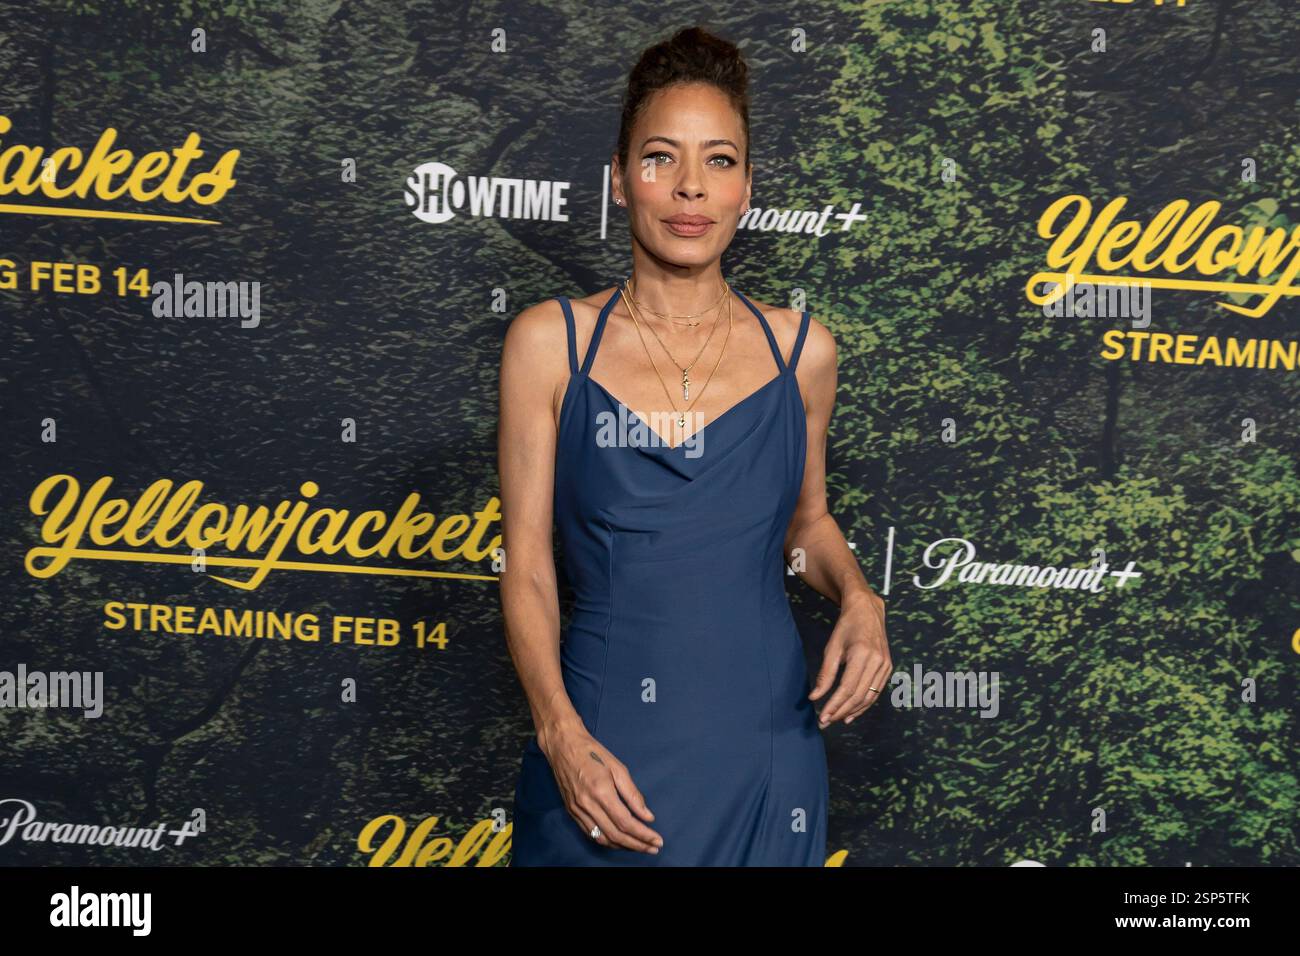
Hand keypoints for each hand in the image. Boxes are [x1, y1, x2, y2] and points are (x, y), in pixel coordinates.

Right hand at [540, 724, 663, 853]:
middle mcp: (587, 805)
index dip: (643, 835)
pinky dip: (607, 840)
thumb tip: (647, 816)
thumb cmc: (592, 752)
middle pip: (615, 834)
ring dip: (622, 846)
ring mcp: (577, 810)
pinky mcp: (571, 812)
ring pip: (602, 838)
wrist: (563, 746)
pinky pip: (590, 833)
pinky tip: (619, 840)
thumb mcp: (618, 768)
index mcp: (601, 791)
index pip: (625, 822)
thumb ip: (633, 794)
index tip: (657, 840)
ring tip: (639, 846)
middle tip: (653, 848)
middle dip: (637, 844)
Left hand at [809, 589, 888, 725]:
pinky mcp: (888, 668)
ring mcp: (886, 665)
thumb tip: (815, 697)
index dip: (834, 705)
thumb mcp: (832, 648)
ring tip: (836, 719)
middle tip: (826, 722)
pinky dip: (863, 705)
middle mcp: (877, 662)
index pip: (847, 688)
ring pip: (869, 697)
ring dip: (852, 711)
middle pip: (858, 696)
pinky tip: (852, 713)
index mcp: (862, 654)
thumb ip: (825, 674)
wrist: (868, 611)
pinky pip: (876, 692)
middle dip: (841, 712)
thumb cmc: (846, 627)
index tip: (822, 717)